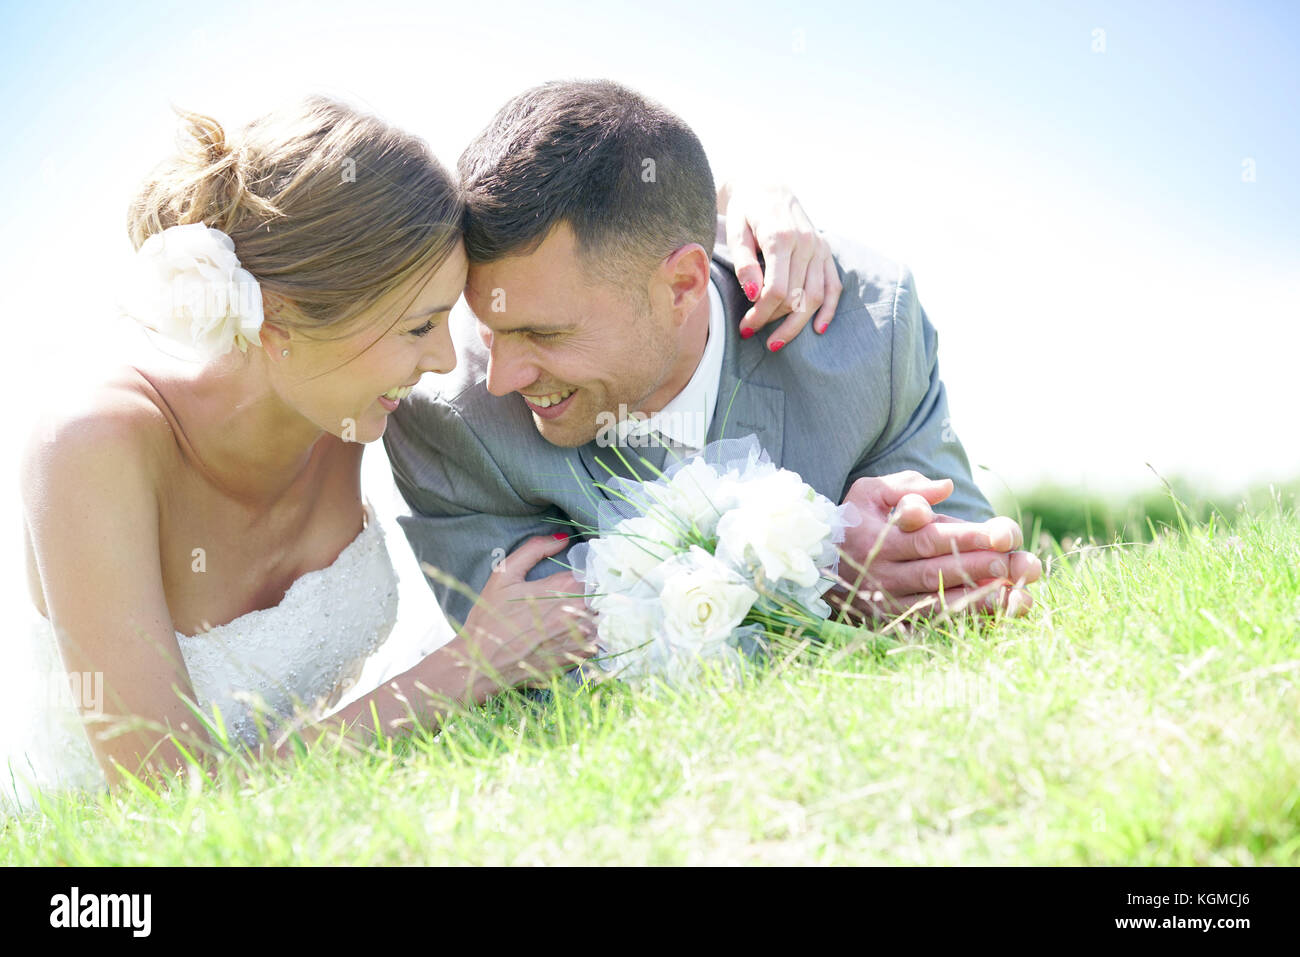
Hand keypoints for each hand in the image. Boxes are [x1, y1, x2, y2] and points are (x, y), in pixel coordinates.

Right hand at [459, 534, 596, 691]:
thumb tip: (563, 537)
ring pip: (606, 615)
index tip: (582, 573)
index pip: (596, 569)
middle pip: (605, 592)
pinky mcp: (582, 656)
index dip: (592, 569)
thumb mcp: (504, 574)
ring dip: (598, 611)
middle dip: (598, 590)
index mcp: (564, 585)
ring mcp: (583, 635)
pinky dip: (595, 633)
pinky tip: (576, 631)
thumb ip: (534, 549)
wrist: (483, 664)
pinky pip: (601, 638)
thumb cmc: (491, 617)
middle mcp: (580, 610)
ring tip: (579, 613)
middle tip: (580, 594)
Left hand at [717, 181, 841, 349]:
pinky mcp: (826, 251)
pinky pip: (834, 285)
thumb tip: (753, 295)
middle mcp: (806, 243)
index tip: (744, 327)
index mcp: (781, 237)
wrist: (767, 187)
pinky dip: (829, 309)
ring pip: (815, 296)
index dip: (760, 313)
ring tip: (777, 341)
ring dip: (797, 323)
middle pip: (795, 296)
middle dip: (773, 321)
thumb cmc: (746, 211)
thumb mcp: (736, 232)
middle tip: (751, 332)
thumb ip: (744, 264)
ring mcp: (819, 248)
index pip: (776, 289)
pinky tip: (818, 328)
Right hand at [832, 471, 1041, 621]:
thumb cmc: (853, 521)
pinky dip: (958, 624)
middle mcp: (883, 573)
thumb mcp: (869, 493)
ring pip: (934, 603)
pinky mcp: (890, 623)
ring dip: (975, 601)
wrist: (816, 566)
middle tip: (1013, 563)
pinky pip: (927, 626)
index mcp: (880, 539)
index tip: (1002, 535)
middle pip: (936, 571)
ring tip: (1011, 596)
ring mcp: (886, 602)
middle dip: (977, 568)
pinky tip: (989, 620)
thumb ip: (905, 487)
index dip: (966, 537)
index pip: (929, 538)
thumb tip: (945, 487)